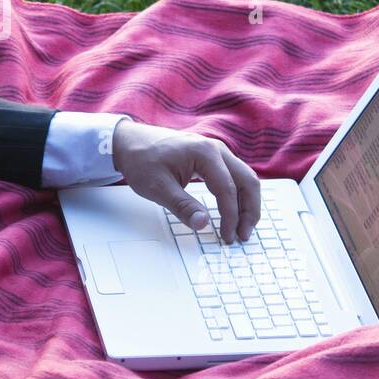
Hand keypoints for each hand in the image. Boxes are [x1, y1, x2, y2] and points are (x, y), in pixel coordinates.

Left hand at [112, 120, 260, 243]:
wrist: (129, 142)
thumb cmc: (141, 160)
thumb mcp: (157, 187)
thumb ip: (182, 206)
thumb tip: (203, 224)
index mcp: (205, 152)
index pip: (227, 189)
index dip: (230, 216)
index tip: (227, 236)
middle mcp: (216, 148)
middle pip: (247, 181)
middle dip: (249, 211)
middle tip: (243, 235)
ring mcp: (216, 151)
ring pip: (244, 178)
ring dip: (247, 203)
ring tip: (242, 227)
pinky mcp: (212, 157)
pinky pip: (234, 176)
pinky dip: (238, 194)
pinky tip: (234, 211)